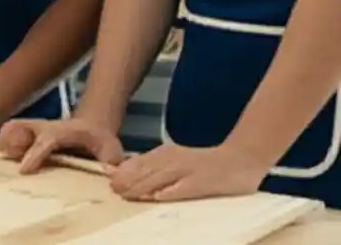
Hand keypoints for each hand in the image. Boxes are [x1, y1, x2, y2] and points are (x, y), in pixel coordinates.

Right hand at [0, 116, 124, 173]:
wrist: (93, 127)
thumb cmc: (100, 142)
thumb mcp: (112, 149)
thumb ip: (111, 161)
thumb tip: (110, 174)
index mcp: (65, 131)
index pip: (46, 140)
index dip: (35, 154)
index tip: (23, 170)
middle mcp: (46, 127)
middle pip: (23, 127)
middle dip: (11, 139)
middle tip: (1, 153)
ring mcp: (36, 128)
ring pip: (14, 127)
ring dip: (6, 140)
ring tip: (1, 156)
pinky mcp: (29, 132)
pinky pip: (11, 131)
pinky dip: (5, 141)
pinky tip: (3, 155)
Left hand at [107, 142, 268, 201]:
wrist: (241, 158)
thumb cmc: (204, 164)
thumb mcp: (175, 161)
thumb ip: (153, 167)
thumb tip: (123, 174)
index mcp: (165, 153)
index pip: (138, 163)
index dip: (122, 173)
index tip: (108, 182)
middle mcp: (173, 159)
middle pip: (145, 171)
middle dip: (127, 181)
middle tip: (114, 190)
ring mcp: (188, 170)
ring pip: (159, 178)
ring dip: (141, 186)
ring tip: (126, 194)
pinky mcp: (202, 181)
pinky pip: (183, 187)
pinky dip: (170, 192)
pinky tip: (158, 197)